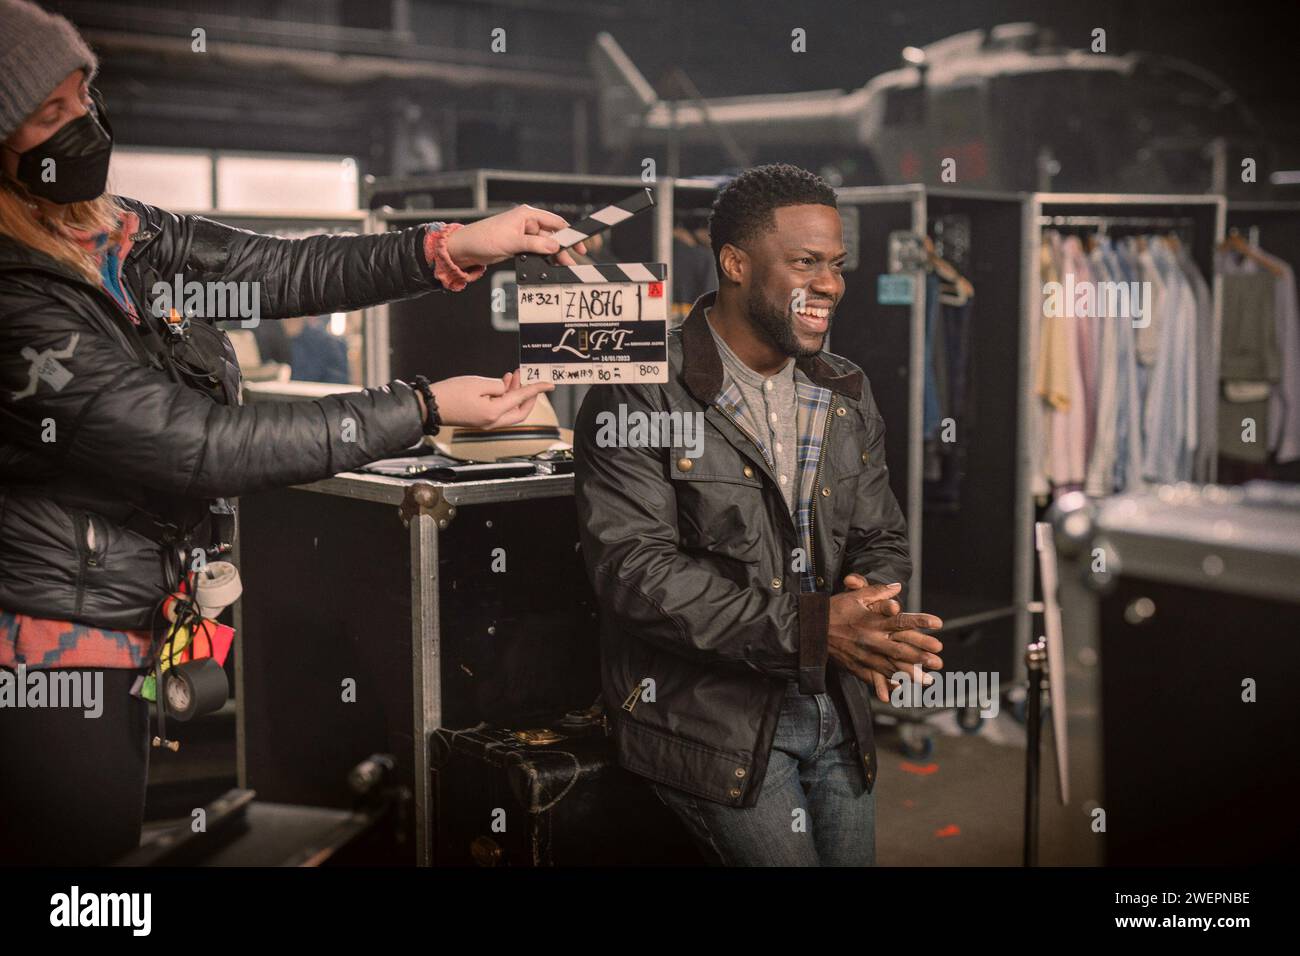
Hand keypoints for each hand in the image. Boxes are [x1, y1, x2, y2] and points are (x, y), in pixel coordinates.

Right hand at [428, 369, 552, 428]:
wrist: (429, 406)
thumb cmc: (450, 394)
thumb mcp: (477, 383)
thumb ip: (497, 385)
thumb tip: (506, 388)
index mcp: (494, 413)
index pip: (521, 399)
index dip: (536, 389)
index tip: (549, 384)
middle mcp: (492, 422)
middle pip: (520, 412)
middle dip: (527, 395)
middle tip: (526, 378)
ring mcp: (486, 423)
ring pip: (510, 411)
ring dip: (513, 394)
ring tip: (511, 376)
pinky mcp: (480, 421)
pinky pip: (499, 411)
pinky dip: (503, 398)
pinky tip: (500, 385)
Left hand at [444, 204, 587, 269]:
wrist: (466, 248)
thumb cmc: (484, 238)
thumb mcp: (512, 242)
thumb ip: (535, 245)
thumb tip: (555, 246)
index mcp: (526, 214)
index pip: (554, 222)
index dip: (568, 233)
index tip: (579, 244)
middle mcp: (526, 222)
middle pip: (551, 236)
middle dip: (561, 249)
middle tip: (571, 262)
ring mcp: (523, 234)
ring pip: (545, 245)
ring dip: (553, 256)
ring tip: (562, 267)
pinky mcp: (518, 245)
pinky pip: (536, 251)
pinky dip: (543, 258)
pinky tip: (548, 266)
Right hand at [828, 576, 943, 702]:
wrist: (810, 629)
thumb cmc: (834, 610)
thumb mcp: (855, 596)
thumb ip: (878, 592)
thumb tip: (897, 587)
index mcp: (873, 621)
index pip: (902, 620)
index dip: (921, 621)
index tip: (939, 624)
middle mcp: (871, 639)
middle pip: (901, 649)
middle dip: (921, 656)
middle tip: (938, 661)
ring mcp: (864, 655)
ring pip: (891, 667)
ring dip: (910, 674)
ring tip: (927, 681)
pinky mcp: (856, 666)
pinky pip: (874, 678)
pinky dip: (887, 685)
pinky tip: (899, 691)